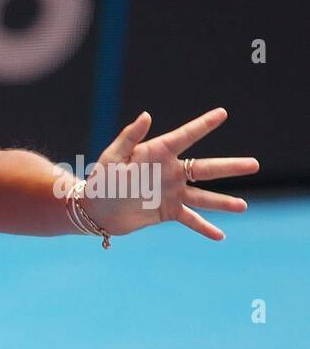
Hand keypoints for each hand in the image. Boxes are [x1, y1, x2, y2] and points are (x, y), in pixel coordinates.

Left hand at [79, 107, 257, 239]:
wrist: (94, 210)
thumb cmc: (101, 179)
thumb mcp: (112, 157)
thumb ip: (129, 136)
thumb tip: (146, 115)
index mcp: (158, 153)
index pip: (185, 136)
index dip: (203, 125)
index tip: (222, 113)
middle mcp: (171, 172)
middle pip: (206, 168)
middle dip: (230, 167)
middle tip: (255, 165)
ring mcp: (172, 192)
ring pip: (204, 197)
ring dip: (223, 202)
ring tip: (243, 206)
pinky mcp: (168, 212)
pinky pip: (190, 219)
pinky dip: (205, 227)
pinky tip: (220, 235)